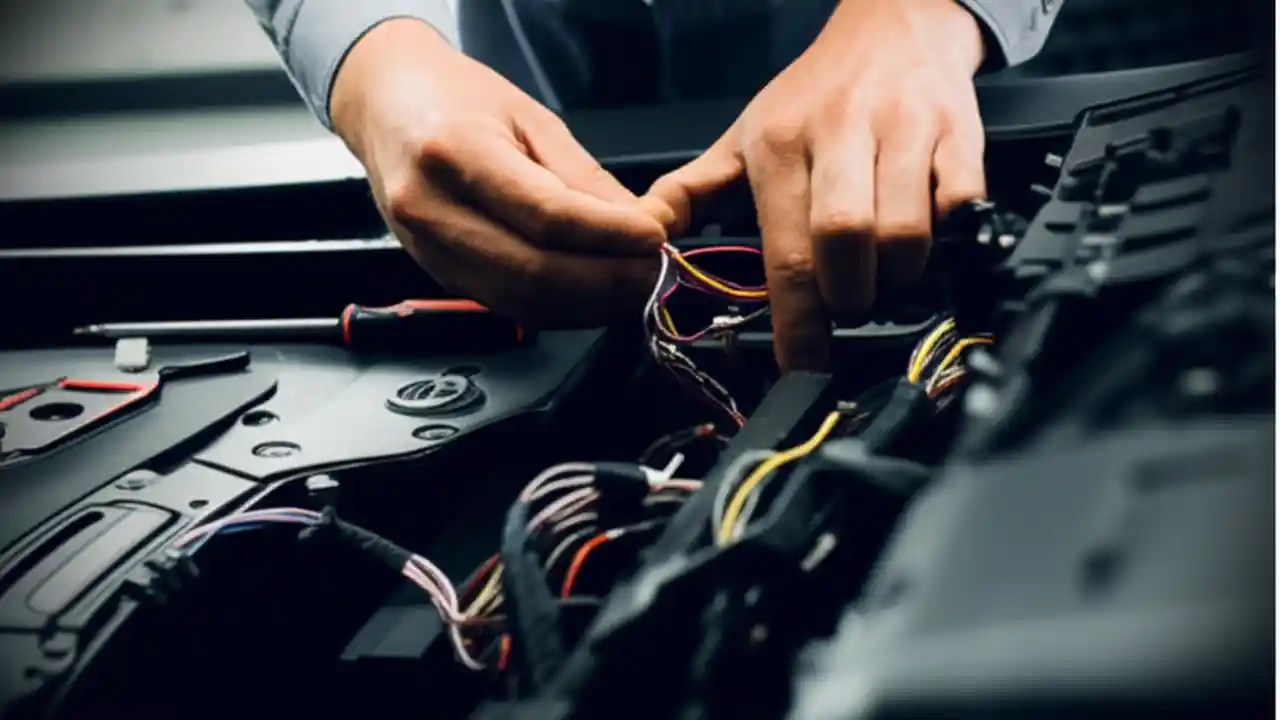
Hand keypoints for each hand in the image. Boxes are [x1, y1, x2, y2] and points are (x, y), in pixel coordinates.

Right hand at [332, 19, 664, 326]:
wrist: (387, 105)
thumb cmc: (455, 98)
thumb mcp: (530, 116)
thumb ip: (584, 177)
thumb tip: (639, 226)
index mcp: (453, 152)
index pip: (545, 214)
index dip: (609, 235)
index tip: (654, 236)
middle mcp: (431, 208)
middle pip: (535, 271)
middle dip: (609, 281)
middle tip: (656, 271)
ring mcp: (427, 249)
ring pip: (522, 301)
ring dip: (590, 304)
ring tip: (635, 287)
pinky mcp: (437, 273)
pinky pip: (508, 304)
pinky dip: (561, 308)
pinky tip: (596, 295)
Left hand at [643, 0, 987, 369]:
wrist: (892, 23)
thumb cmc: (814, 93)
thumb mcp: (743, 137)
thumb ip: (690, 193)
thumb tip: (647, 242)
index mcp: (780, 145)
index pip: (784, 253)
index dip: (796, 322)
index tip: (800, 364)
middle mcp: (841, 132)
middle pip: (845, 241)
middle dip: (848, 297)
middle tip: (846, 306)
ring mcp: (904, 129)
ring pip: (907, 233)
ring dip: (897, 276)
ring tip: (883, 273)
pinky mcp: (958, 130)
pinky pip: (961, 205)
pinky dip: (948, 235)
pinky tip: (926, 232)